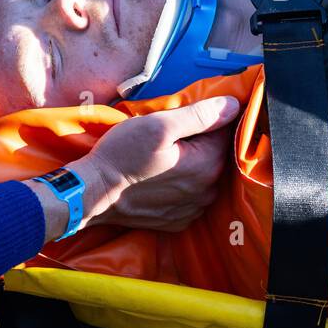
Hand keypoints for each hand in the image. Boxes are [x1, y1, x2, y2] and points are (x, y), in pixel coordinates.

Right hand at [71, 96, 240, 231]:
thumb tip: (234, 106)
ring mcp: (193, 210)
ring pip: (202, 175)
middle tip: (169, 135)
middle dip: (199, 142)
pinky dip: (181, 185)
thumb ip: (201, 115)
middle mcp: (207, 192)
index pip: (224, 131)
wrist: (93, 193)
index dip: (206, 119)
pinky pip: (189, 195)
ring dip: (191, 163)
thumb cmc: (122, 155)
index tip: (184, 117)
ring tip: (162, 156)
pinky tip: (160, 177)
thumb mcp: (159, 125)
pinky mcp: (177, 220)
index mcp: (208, 165)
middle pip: (214, 154)